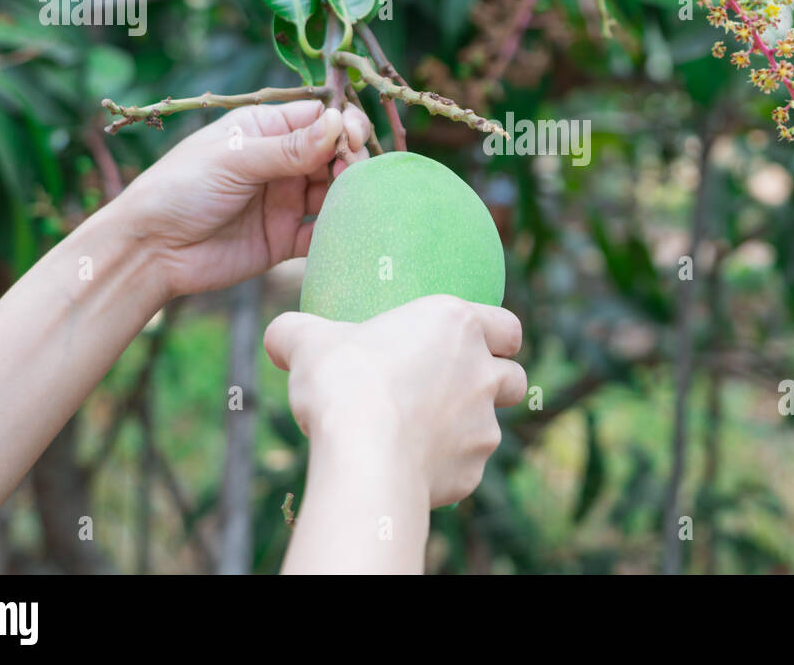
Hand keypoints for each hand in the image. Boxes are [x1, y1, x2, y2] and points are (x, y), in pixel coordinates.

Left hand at [115, 100, 372, 298]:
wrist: (150, 250)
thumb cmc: (180, 188)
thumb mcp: (235, 159)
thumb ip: (289, 148)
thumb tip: (340, 124)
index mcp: (266, 130)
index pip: (321, 118)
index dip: (344, 126)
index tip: (353, 141)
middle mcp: (280, 163)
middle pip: (334, 154)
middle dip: (351, 160)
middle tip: (351, 174)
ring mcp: (285, 201)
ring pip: (335, 193)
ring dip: (350, 195)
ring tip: (354, 203)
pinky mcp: (285, 239)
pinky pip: (322, 233)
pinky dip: (339, 232)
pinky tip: (347, 232)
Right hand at [264, 295, 526, 506]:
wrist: (363, 455)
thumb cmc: (344, 384)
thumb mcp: (308, 343)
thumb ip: (297, 332)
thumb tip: (280, 333)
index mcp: (456, 324)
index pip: (507, 326)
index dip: (499, 335)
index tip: (479, 345)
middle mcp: (481, 372)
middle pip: (512, 377)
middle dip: (494, 383)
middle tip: (455, 390)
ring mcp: (483, 424)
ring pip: (492, 426)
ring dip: (466, 428)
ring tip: (422, 434)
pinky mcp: (473, 469)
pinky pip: (466, 467)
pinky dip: (445, 467)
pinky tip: (409, 467)